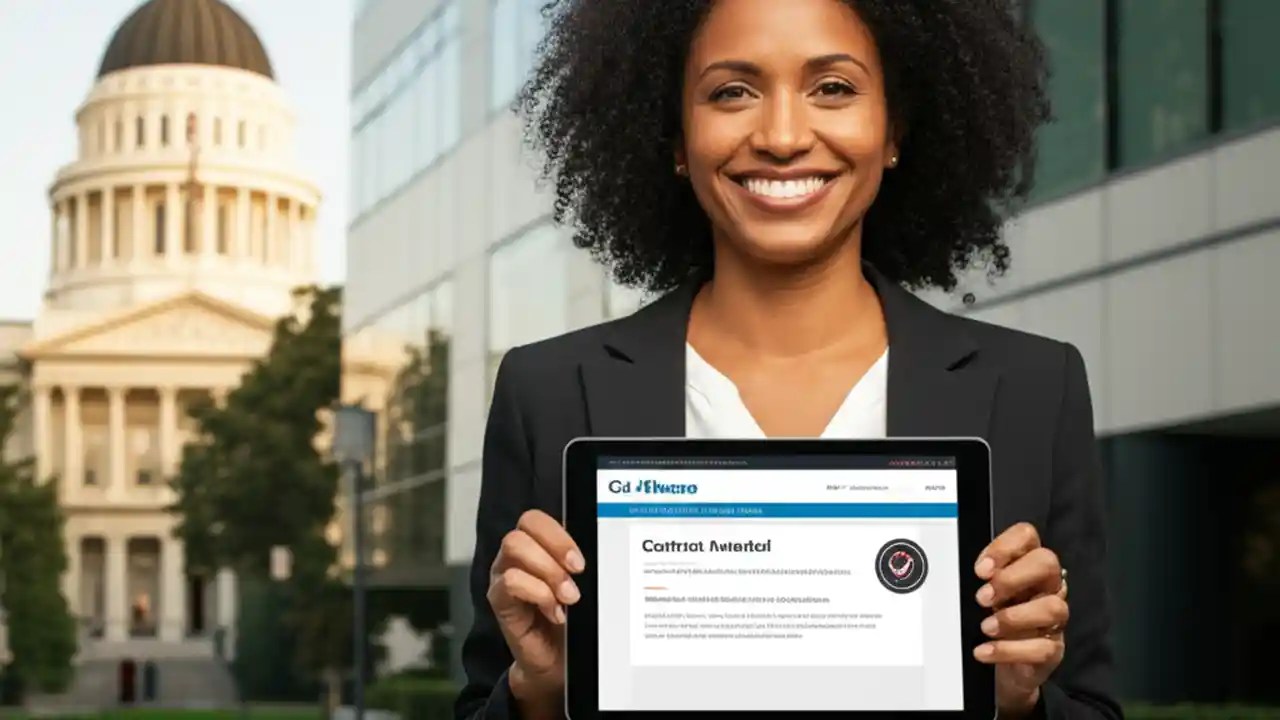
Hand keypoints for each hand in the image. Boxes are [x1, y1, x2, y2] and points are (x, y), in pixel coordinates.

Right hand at [487, 509, 584, 719]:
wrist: (559, 661)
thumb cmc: (572, 620)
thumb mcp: (583, 587)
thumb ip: (581, 567)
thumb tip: (596, 554)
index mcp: (538, 546)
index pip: (537, 519)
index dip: (559, 534)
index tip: (580, 562)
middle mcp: (517, 556)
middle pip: (525, 525)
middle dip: (556, 547)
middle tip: (577, 574)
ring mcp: (504, 575)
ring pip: (514, 546)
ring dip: (548, 571)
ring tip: (567, 597)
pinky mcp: (499, 600)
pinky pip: (510, 582)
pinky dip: (538, 595)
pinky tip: (554, 613)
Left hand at [973, 522, 1068, 717]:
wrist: (999, 667)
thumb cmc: (987, 620)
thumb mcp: (976, 593)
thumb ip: (971, 579)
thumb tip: (947, 571)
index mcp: (1025, 564)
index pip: (1027, 536)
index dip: (1004, 547)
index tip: (980, 569)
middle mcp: (1045, 586)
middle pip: (1047, 563)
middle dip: (1012, 578)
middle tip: (983, 597)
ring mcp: (1052, 618)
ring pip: (1053, 606)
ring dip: (1013, 617)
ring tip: (985, 626)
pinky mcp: (1052, 649)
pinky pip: (1043, 647)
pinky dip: (1010, 650)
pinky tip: (986, 650)